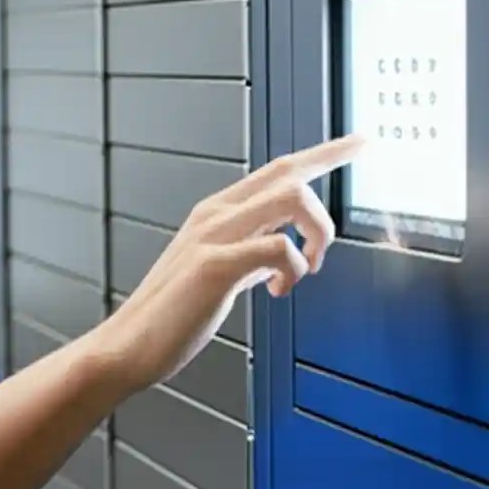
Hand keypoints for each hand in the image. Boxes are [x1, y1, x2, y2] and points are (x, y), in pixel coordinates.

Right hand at [94, 134, 366, 392]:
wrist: (128, 345)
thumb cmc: (169, 316)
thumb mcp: (217, 274)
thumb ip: (249, 256)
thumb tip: (282, 253)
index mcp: (214, 214)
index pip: (275, 170)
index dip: (321, 154)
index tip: (357, 143)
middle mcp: (214, 215)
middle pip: (287, 170)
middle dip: (332, 166)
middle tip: (359, 169)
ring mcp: (213, 237)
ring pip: (291, 197)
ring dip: (317, 232)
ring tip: (308, 266)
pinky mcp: (215, 265)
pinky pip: (278, 247)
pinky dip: (293, 269)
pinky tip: (279, 289)